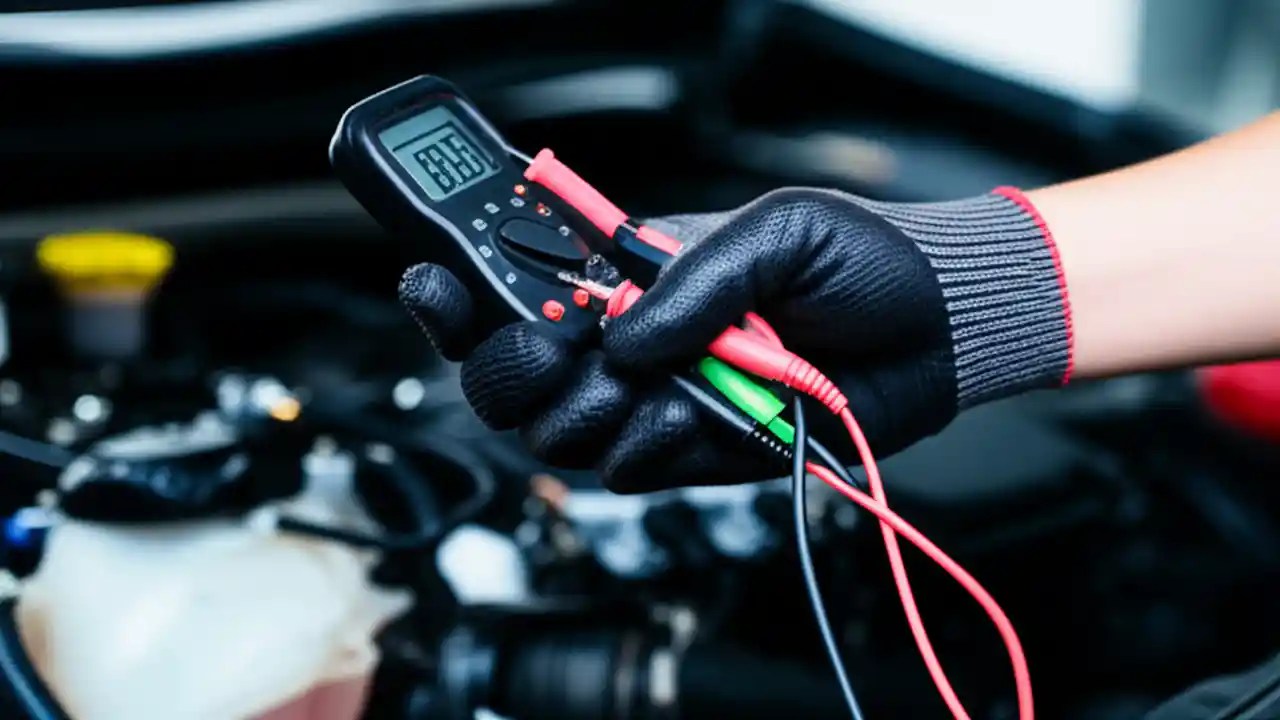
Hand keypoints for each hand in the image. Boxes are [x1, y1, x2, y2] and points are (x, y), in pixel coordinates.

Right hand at [399, 187, 1070, 492]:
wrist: (935, 331)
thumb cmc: (860, 261)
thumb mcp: (776, 232)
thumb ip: (687, 279)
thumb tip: (618, 336)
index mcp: (624, 272)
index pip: (512, 287)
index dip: (456, 293)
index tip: (434, 285)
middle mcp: (624, 340)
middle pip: (510, 375)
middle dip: (516, 368)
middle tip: (567, 350)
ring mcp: (652, 401)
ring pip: (559, 431)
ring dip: (594, 410)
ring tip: (663, 381)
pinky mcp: (689, 454)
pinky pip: (629, 468)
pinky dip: (653, 445)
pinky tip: (697, 416)